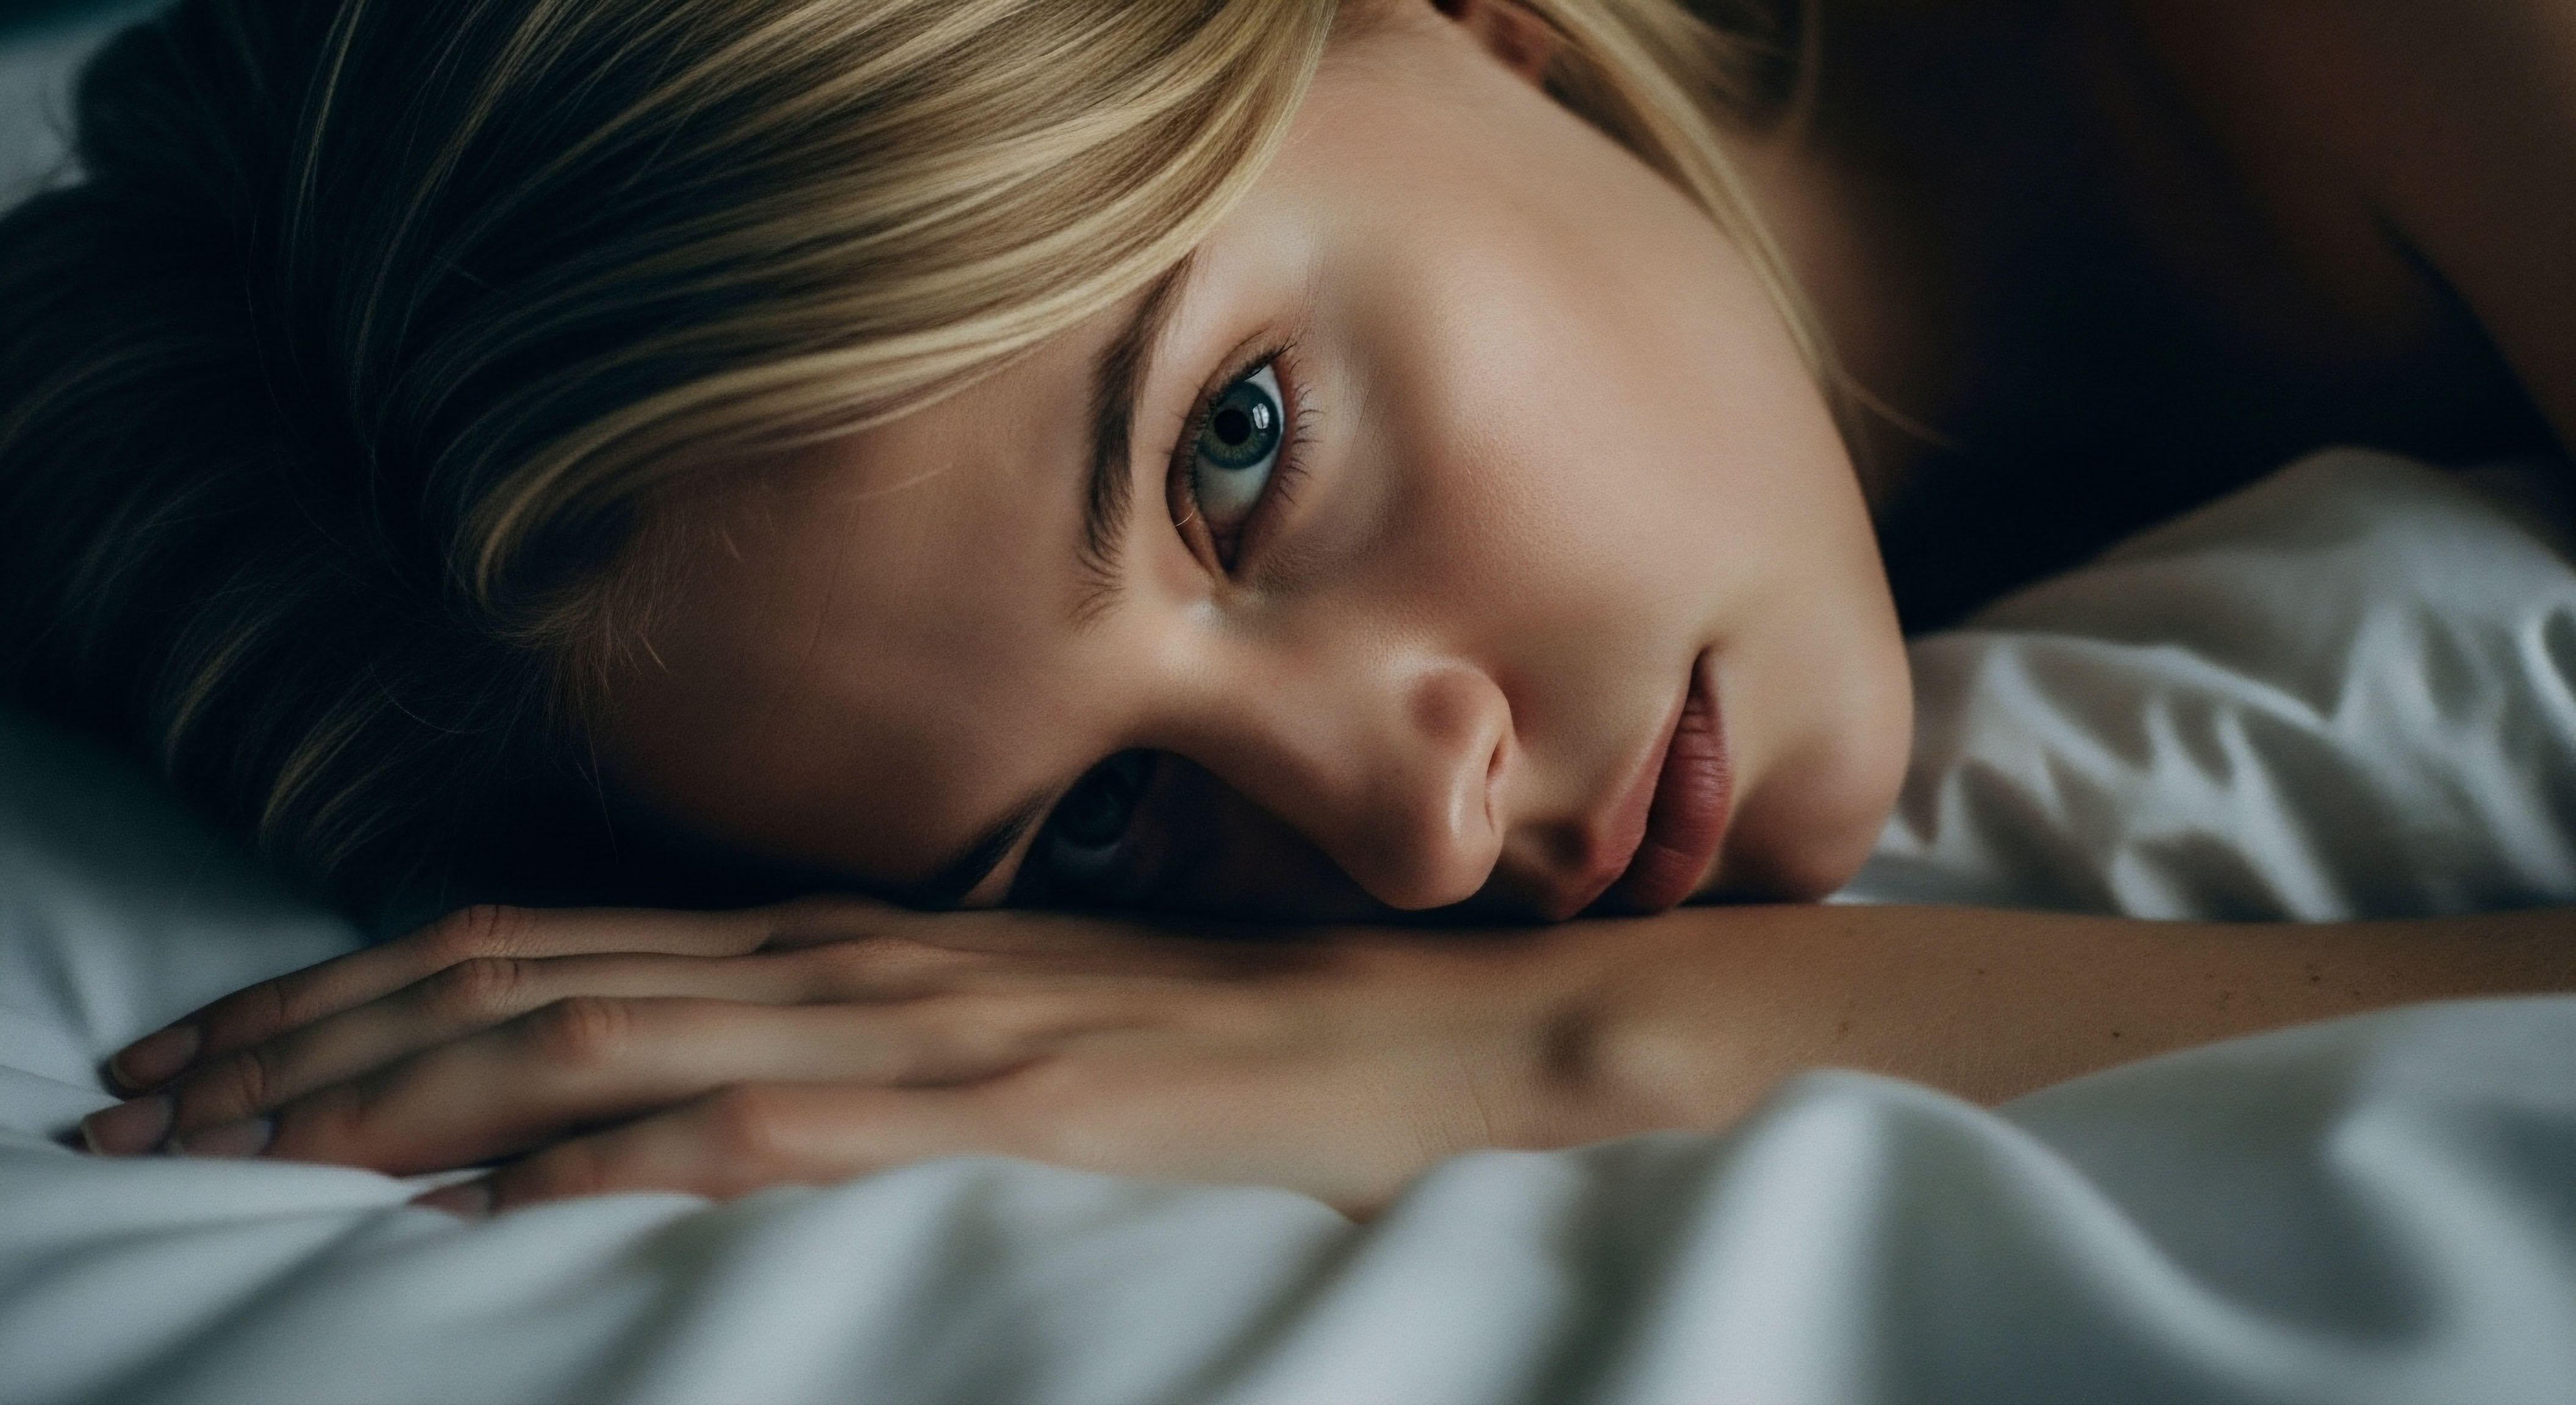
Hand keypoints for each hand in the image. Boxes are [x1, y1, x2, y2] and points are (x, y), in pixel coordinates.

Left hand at [81, 899, 1654, 1214]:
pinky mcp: (992, 1096)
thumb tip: (687, 1068)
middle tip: (150, 1094)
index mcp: (839, 935)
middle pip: (527, 975)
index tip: (222, 1042)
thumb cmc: (1209, 1034)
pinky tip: (486, 1187)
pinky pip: (764, 1123)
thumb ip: (847, 1029)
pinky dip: (608, 1148)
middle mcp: (846, 954)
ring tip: (248, 1130)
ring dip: (410, 1084)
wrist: (1410, 1026)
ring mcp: (916, 1020)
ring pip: (605, 1033)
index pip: (548, 939)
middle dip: (319, 1036)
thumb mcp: (997, 1022)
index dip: (365, 985)